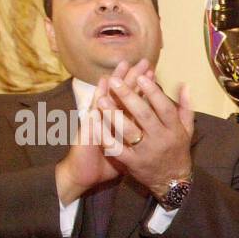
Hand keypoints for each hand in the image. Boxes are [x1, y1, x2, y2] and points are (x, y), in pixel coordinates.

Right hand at [55, 61, 153, 203]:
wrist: (84, 175)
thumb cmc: (106, 164)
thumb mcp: (126, 150)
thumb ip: (136, 138)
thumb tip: (151, 130)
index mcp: (120, 123)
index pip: (134, 101)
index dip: (143, 88)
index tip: (154, 73)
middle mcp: (108, 119)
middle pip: (123, 94)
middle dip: (133, 78)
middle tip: (143, 62)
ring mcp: (97, 122)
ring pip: (107, 98)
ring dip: (114, 83)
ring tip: (122, 67)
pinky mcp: (88, 131)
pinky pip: (93, 114)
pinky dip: (97, 100)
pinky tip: (101, 87)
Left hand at [100, 60, 194, 198]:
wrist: (172, 182)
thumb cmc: (178, 150)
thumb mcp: (187, 129)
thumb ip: (185, 107)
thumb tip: (184, 84)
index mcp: (174, 130)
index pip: (165, 108)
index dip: (153, 92)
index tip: (142, 77)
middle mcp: (160, 140)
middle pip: (144, 116)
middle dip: (129, 97)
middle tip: (115, 81)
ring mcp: (145, 152)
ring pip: (128, 131)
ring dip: (114, 114)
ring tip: (101, 98)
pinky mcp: (132, 163)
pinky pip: (116, 148)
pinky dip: (104, 135)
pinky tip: (95, 122)